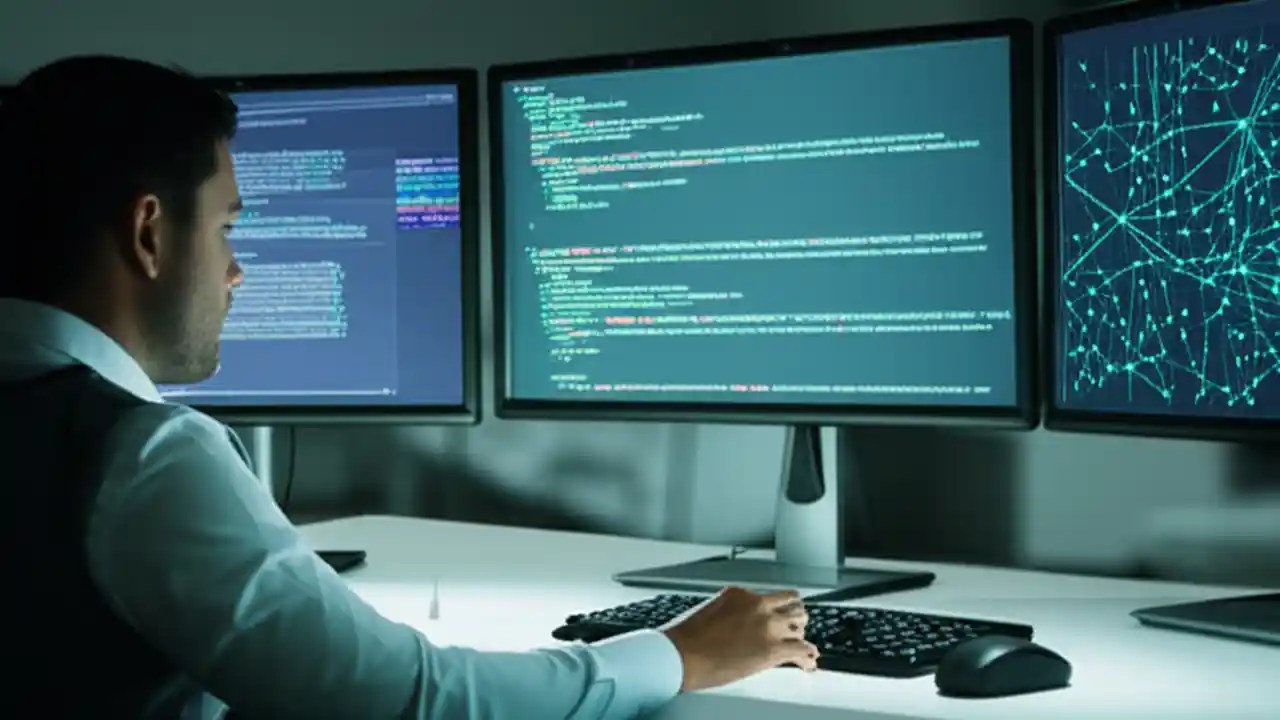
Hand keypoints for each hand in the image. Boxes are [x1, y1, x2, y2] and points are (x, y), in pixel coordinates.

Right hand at [660, 586, 819, 691]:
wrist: (684, 655)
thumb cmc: (688, 638)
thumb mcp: (712, 612)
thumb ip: (733, 613)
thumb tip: (740, 626)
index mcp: (741, 594)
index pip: (771, 596)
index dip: (778, 608)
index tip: (780, 613)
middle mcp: (758, 605)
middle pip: (792, 606)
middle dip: (794, 618)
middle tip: (794, 628)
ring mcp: (768, 626)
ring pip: (800, 626)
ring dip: (800, 637)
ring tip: (802, 647)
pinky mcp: (773, 648)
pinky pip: (802, 650)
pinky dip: (807, 657)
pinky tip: (807, 662)